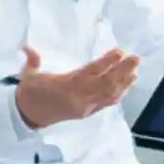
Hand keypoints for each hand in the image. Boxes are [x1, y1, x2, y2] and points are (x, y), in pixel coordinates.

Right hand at [15, 46, 140, 128]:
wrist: (27, 116)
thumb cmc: (30, 92)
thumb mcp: (28, 75)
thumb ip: (32, 61)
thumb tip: (27, 47)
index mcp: (64, 86)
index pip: (90, 72)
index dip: (106, 62)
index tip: (119, 52)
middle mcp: (78, 98)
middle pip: (105, 83)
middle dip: (122, 71)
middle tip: (136, 59)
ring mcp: (84, 107)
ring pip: (108, 94)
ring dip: (124, 82)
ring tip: (136, 71)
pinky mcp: (86, 113)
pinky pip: (105, 104)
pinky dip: (117, 95)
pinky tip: (126, 87)